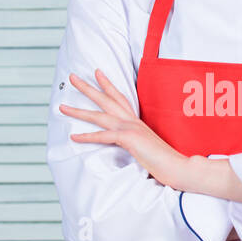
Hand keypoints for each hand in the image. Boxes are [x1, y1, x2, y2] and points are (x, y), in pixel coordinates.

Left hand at [59, 69, 194, 189]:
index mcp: (138, 122)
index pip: (120, 98)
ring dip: (78, 111)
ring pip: (100, 116)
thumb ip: (137, 143)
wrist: (179, 167)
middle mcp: (133, 121)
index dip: (107, 85)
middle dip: (88, 88)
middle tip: (73, 77)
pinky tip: (73, 136)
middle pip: (107, 100)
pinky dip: (87, 136)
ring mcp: (131, 129)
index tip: (97, 73)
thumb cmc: (166, 162)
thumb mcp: (148, 148)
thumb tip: (130, 145)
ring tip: (62, 106)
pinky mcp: (129, 139)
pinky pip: (103, 136)